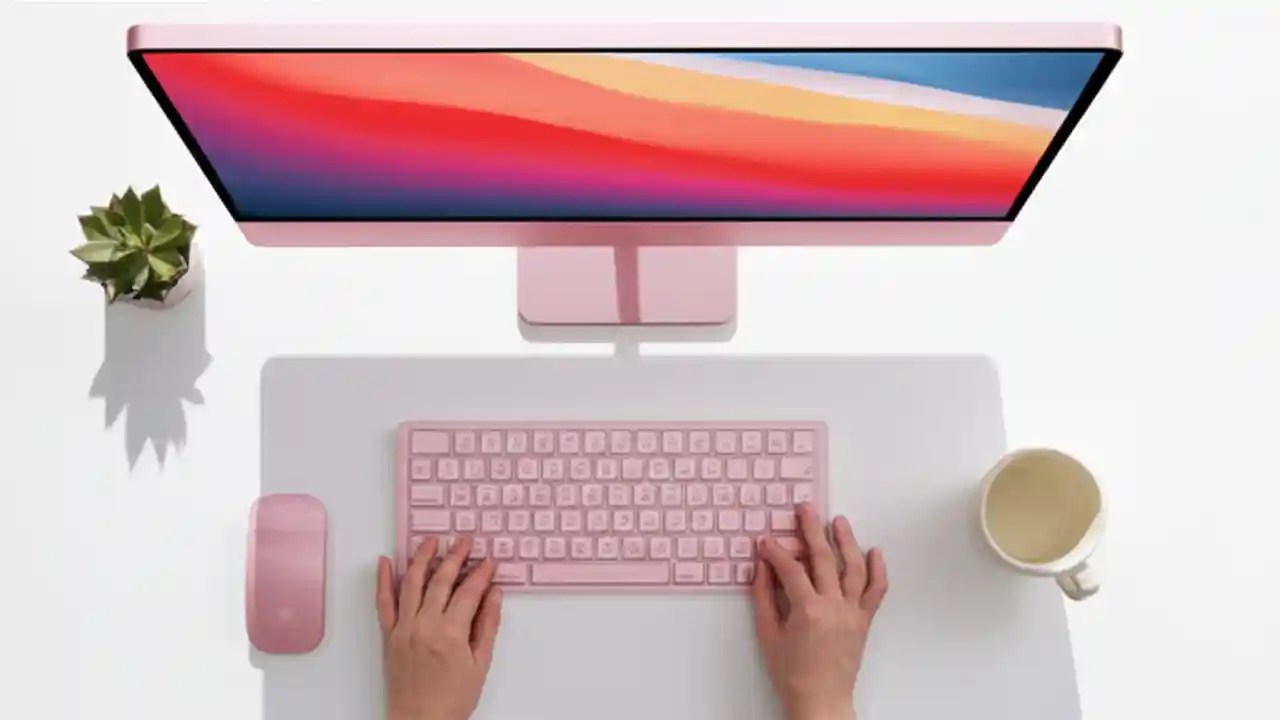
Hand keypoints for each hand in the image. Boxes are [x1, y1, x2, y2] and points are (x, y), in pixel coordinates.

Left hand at [376, 536, 502, 719]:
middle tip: (465, 540)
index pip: (469, 592)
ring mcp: (404, 629)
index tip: (489, 561)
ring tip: (431, 541)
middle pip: (441, 581)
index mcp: (451, 634)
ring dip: (422, 558)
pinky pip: (383, 602)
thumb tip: (495, 594)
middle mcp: (425, 626)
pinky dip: (383, 580)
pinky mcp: (389, 636)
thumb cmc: (452, 699)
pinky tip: (385, 562)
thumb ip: (488, 625)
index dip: (481, 573)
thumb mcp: (480, 663)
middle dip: (456, 556)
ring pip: (411, 583)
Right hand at [752, 504, 888, 719]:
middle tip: (805, 509)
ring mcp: (852, 612)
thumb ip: (763, 596)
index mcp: (807, 610)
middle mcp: (833, 606)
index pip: (790, 569)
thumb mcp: (768, 634)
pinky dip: (878, 569)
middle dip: (811, 530)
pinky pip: (876, 591)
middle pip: (824, 558)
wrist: (821, 700)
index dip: (776, 551)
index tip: (766, 540)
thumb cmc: (792, 673)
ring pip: (854, 568)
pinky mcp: (864, 620)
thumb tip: (761, 566)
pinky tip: (874, 551)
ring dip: (846, 541)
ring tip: (838, 521)